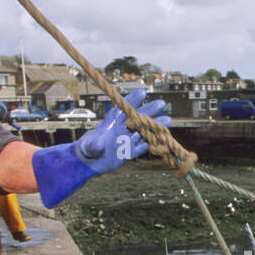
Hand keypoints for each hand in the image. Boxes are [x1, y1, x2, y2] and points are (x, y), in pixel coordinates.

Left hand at [31, 90, 170, 207]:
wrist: (89, 162)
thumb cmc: (87, 149)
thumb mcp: (90, 146)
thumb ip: (94, 145)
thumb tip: (98, 145)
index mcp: (112, 122)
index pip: (123, 109)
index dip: (132, 100)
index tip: (142, 93)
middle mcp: (122, 128)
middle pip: (138, 117)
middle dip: (149, 110)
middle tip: (161, 103)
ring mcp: (127, 139)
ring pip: (144, 131)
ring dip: (155, 126)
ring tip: (168, 120)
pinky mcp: (130, 151)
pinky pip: (143, 146)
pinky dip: (152, 143)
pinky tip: (163, 139)